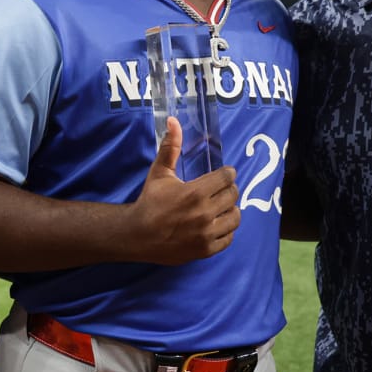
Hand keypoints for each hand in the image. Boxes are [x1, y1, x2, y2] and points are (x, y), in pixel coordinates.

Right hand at [126, 117, 240, 264]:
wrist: (137, 235)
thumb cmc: (150, 201)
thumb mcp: (159, 172)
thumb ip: (171, 147)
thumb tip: (174, 121)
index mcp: (195, 192)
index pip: (227, 178)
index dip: (227, 174)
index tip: (223, 175)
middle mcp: (205, 213)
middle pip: (233, 196)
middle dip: (228, 190)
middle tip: (220, 190)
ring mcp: (206, 234)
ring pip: (234, 217)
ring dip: (230, 210)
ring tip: (221, 207)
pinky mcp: (205, 250)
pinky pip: (228, 238)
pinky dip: (226, 230)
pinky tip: (217, 225)